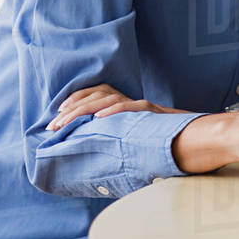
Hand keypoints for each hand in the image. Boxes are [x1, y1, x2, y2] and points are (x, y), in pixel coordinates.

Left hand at [46, 83, 184, 129]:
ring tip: (67, 121)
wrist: (184, 136)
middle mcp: (129, 100)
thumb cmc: (155, 139)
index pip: (95, 92)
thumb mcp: (130, 134)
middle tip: (54, 124)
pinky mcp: (148, 111)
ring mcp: (139, 105)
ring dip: (84, 109)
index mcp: (122, 103)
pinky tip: (98, 117)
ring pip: (108, 99)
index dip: (75, 99)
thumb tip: (87, 146)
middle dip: (72, 109)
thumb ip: (113, 134)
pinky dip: (112, 110)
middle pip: (97, 95)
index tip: (58, 112)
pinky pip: (129, 107)